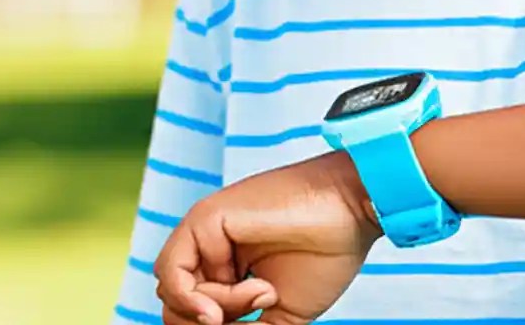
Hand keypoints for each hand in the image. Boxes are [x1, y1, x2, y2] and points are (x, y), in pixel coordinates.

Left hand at [155, 150, 381, 324]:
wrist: (351, 212)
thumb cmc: (325, 255)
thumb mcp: (279, 313)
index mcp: (225, 267)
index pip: (190, 312)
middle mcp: (209, 250)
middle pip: (176, 307)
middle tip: (259, 312)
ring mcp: (204, 234)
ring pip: (173, 294)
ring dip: (217, 310)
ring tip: (263, 294)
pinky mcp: (204, 220)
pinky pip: (174, 274)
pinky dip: (194, 298)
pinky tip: (236, 299)